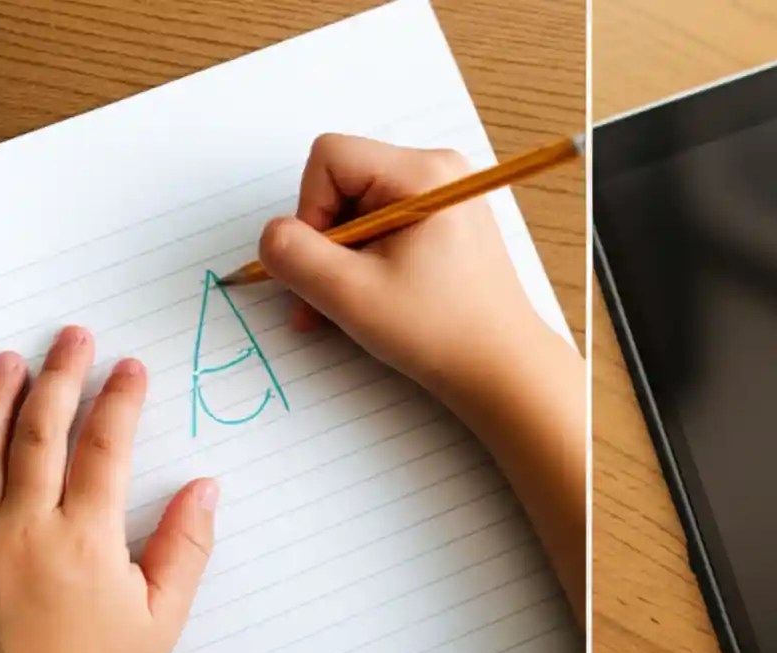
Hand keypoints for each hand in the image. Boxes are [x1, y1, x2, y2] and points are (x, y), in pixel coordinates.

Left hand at [0, 327, 216, 652]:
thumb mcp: (158, 622)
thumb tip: (205, 490)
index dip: (120, 400)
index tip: (130, 367)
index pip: (105, 447)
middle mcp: (22, 530)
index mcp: (83, 541)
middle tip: (73, 337)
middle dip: (60, 376)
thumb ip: (185, 549)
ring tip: (9, 361)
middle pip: (41, 432)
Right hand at [258, 134, 586, 624]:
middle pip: (344, 183)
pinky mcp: (447, 226)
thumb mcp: (349, 293)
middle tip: (321, 297)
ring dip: (340, 260)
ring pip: (361, 211)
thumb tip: (272, 237)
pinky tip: (367, 304)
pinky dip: (366, 264)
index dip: (309, 209)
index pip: (330, 158)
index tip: (323, 264)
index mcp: (424, 173)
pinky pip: (387, 229)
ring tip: (342, 309)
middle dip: (324, 242)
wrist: (504, 371)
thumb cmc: (440, 332)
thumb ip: (293, 254)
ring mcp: (447, 198)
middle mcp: (440, 172)